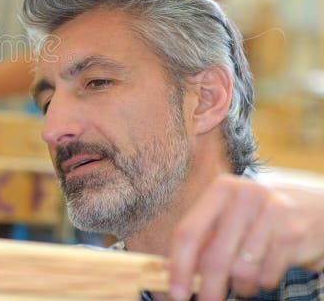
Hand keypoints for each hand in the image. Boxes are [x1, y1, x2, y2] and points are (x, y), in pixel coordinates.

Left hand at [168, 174, 323, 299]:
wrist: (312, 209)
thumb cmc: (257, 217)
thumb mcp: (228, 218)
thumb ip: (202, 239)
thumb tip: (169, 271)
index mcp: (220, 189)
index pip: (189, 232)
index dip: (179, 266)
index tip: (176, 293)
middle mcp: (245, 195)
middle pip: (215, 256)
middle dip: (208, 288)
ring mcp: (272, 212)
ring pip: (243, 270)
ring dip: (240, 286)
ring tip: (242, 283)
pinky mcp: (293, 232)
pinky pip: (267, 274)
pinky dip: (262, 283)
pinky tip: (264, 273)